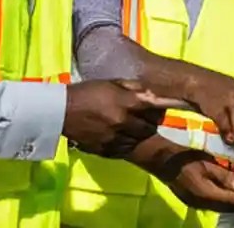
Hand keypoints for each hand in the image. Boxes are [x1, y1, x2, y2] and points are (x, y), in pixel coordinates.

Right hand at [62, 79, 184, 157]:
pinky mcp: (106, 150)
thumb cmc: (87, 92)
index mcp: (125, 102)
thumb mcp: (111, 83)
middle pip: (150, 126)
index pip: (155, 106)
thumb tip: (151, 92)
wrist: (60, 111)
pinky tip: (123, 135)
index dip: (165, 106)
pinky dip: (128, 143)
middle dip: (151, 121)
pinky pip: (126, 149)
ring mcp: (114, 138)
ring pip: (140, 140)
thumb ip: (133, 88)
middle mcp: (123, 121)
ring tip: (133, 126)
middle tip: (146, 116)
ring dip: (140, 133)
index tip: (173, 105)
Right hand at [156, 150, 233, 212]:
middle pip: (226, 208)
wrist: (163, 161)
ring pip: (219, 208)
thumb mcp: (206, 162)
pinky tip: (229, 196)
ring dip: (232, 204)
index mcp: (205, 193)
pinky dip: (223, 202)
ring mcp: (196, 204)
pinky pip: (212, 205)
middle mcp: (201, 203)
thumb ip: (224, 176)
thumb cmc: (185, 158)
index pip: (231, 201)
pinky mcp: (193, 201)